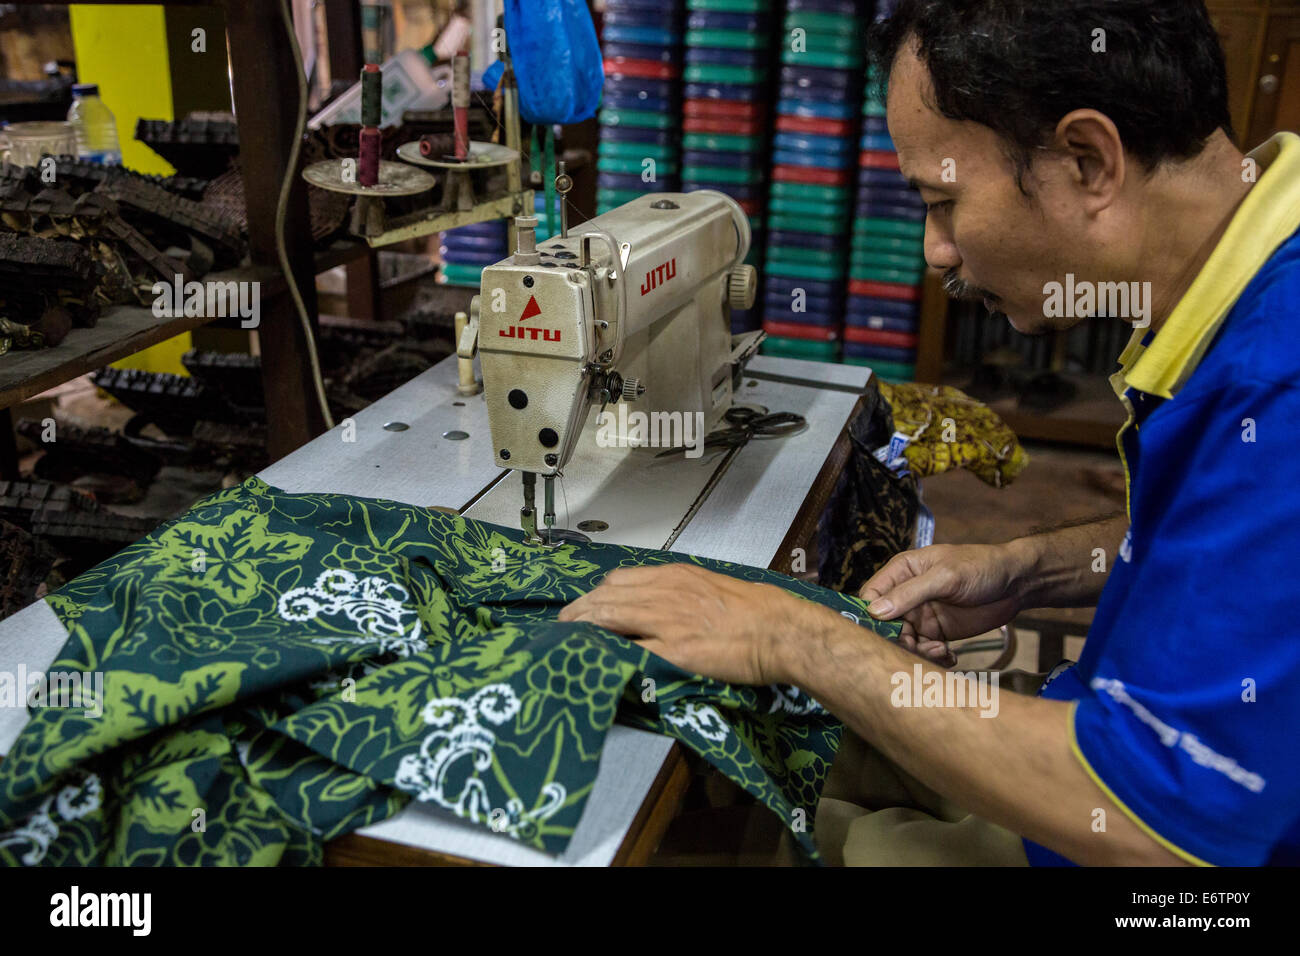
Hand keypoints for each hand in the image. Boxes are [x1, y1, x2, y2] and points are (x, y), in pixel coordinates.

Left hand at [559, 563, 813, 684]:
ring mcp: (667, 622)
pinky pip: (631, 651)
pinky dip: (609, 655)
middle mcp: (665, 594)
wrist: (779, 630)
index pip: (621, 580)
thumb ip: (684, 592)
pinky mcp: (674, 651)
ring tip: (567, 641)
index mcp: (676, 576)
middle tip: (564, 625)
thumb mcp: (713, 587)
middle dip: (579, 612)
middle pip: (606, 598)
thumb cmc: (755, 611)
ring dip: (583, 629)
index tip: (587, 606)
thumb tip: (664, 604)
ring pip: (610, 619)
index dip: (598, 594)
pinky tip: (595, 661)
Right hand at [859, 544, 1025, 665]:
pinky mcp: (937, 632)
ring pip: (904, 641)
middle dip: (897, 640)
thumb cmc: (981, 567)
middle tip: (916, 647)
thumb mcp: (945, 577)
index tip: (880, 633)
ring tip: (940, 651)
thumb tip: (875, 610)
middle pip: (885, 624)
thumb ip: (910, 593)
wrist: (1016, 583)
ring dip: (917, 652)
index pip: (871, 595)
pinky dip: (934, 658)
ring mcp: (921, 615)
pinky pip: (924, 650)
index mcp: (902, 572)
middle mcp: (906, 595)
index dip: (870, 616)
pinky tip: (950, 656)